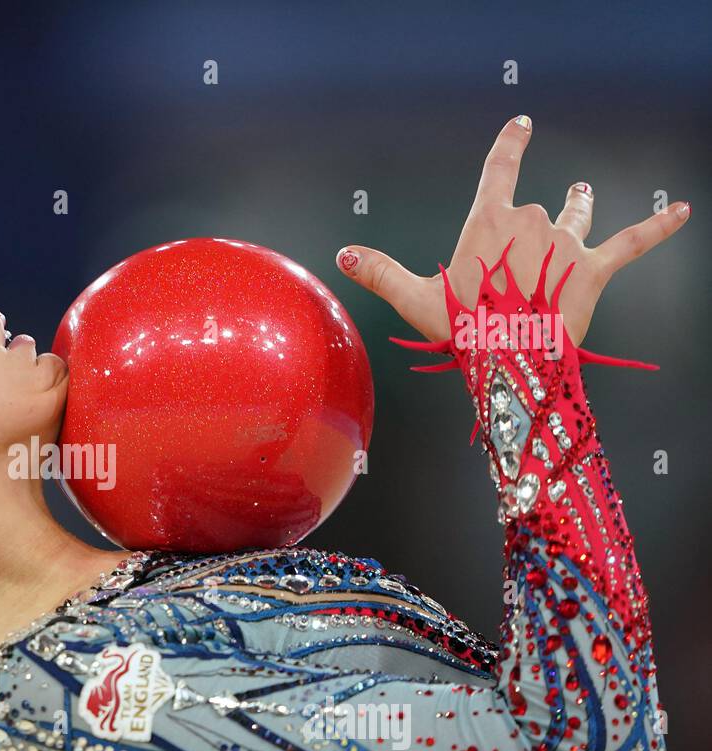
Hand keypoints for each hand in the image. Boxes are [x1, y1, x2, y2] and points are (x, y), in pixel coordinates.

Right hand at [335, 115, 690, 346]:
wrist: (510, 357)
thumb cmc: (463, 328)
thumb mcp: (415, 301)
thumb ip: (381, 273)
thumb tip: (341, 254)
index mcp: (487, 224)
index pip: (499, 170)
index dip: (511, 144)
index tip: (523, 124)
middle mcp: (529, 222)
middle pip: (534, 209)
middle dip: (533, 219)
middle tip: (525, 238)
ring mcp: (565, 243)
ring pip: (577, 216)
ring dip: (581, 204)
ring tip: (584, 191)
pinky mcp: (595, 268)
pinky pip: (634, 241)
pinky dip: (661, 225)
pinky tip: (684, 210)